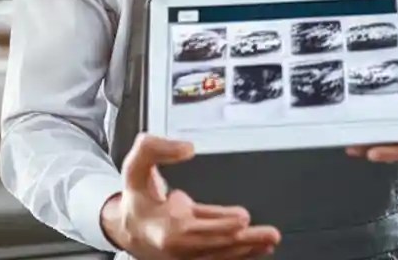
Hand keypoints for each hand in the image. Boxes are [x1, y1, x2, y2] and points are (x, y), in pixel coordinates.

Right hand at [102, 133, 280, 258]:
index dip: (219, 223)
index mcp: (162, 224)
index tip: (242, 217)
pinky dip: (239, 255)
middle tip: (269, 234)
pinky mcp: (194, 259)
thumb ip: (156, 148)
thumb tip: (185, 149)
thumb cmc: (138, 196)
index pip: (192, 229)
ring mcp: (185, 255)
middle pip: (213, 245)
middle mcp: (175, 244)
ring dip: (247, 249)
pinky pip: (217, 259)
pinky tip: (258, 249)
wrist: (128, 226)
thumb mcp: (136, 166)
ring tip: (269, 241)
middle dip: (243, 240)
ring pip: (218, 255)